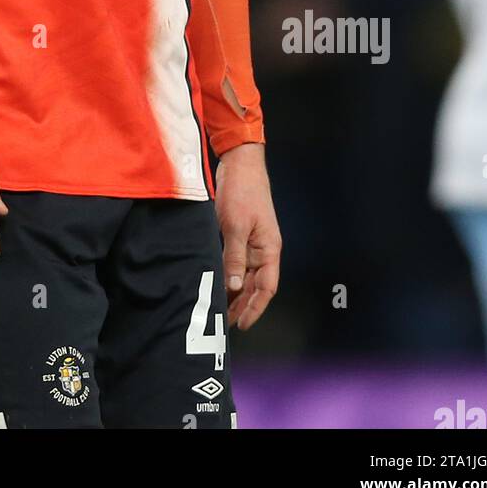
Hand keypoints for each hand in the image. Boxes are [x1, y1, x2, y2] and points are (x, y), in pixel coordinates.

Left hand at [214, 142, 280, 329]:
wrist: (239, 162)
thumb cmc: (242, 191)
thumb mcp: (236, 225)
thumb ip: (235, 257)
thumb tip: (235, 287)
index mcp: (269, 249)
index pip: (266, 288)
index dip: (256, 308)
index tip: (242, 325)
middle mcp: (263, 249)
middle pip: (256, 286)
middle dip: (242, 305)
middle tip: (224, 324)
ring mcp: (252, 242)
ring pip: (245, 275)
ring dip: (235, 292)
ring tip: (219, 309)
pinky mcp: (240, 234)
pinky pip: (236, 262)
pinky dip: (228, 275)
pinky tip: (217, 283)